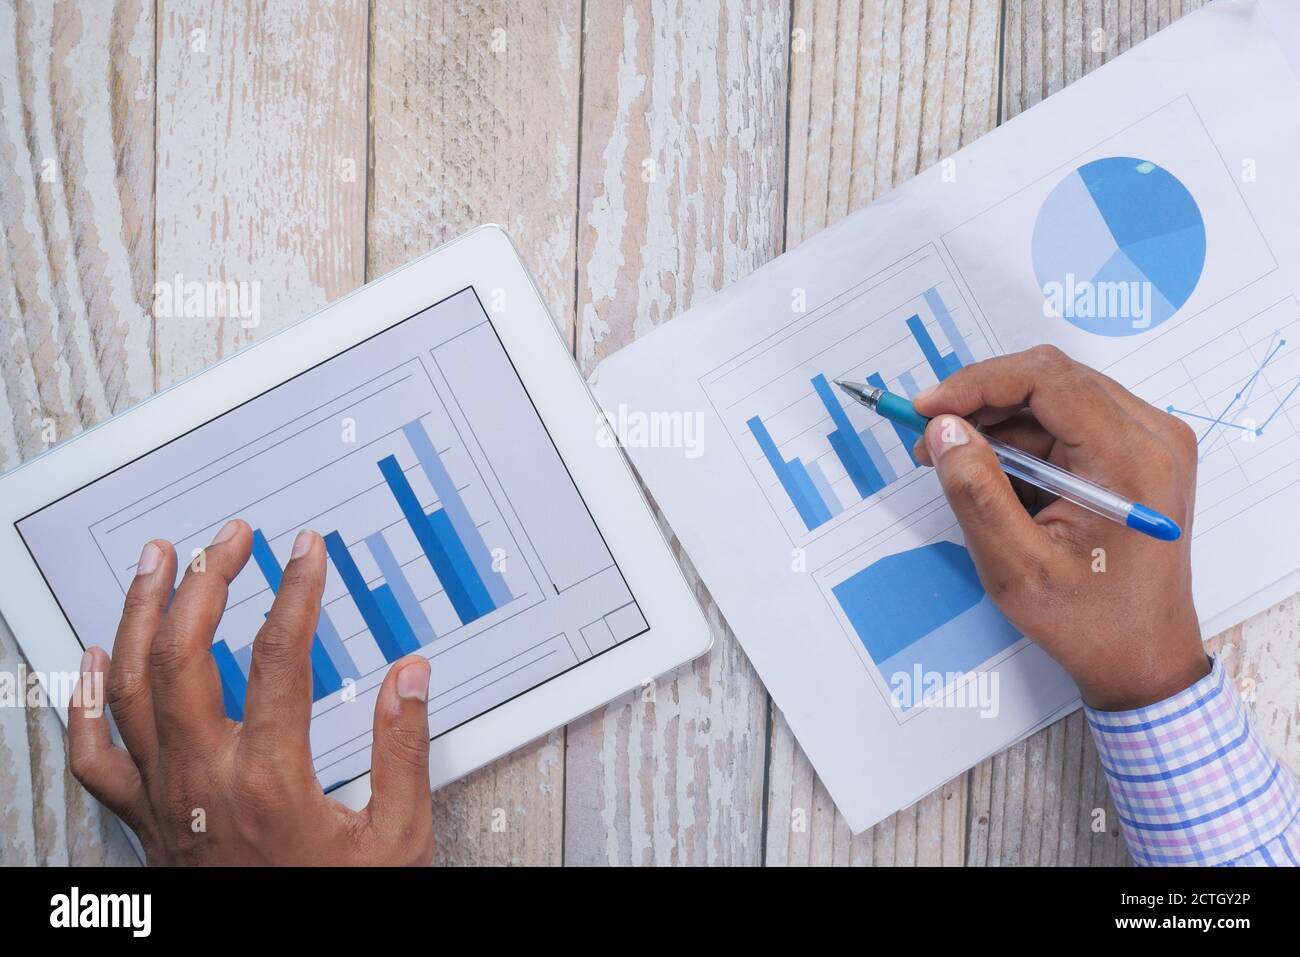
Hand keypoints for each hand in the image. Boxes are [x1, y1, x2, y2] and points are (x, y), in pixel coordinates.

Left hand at [66, 519, 434, 864]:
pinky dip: (87, 697)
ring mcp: (163, 797)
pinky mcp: (143, 817)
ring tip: (160, 560)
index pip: (280, 657)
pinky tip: (95, 653)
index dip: (296, 592)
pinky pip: (95, 752)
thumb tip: (410, 675)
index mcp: (269, 781)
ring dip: (142, 612)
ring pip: (130, 686)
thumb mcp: (394, 838)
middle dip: (207, 581)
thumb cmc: (333, 906)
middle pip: (185, 656)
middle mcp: (203, 781)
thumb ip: (404, 750)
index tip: (308, 551)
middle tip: (232, 538)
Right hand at [912, 345, 1209, 709]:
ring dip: (998, 423)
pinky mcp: (1138, 454)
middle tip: (930, 438)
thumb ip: (976, 493)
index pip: (1047, 381)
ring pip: (1056, 398)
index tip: (924, 409)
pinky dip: (1023, 441)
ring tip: (955, 465)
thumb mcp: (1015, 568)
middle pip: (1052, 380)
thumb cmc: (1089, 623)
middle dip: (981, 402)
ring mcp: (1151, 442)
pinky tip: (997, 478)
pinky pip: (1068, 422)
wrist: (1145, 658)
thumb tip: (943, 429)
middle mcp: (1153, 437)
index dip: (976, 384)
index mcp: (1131, 460)